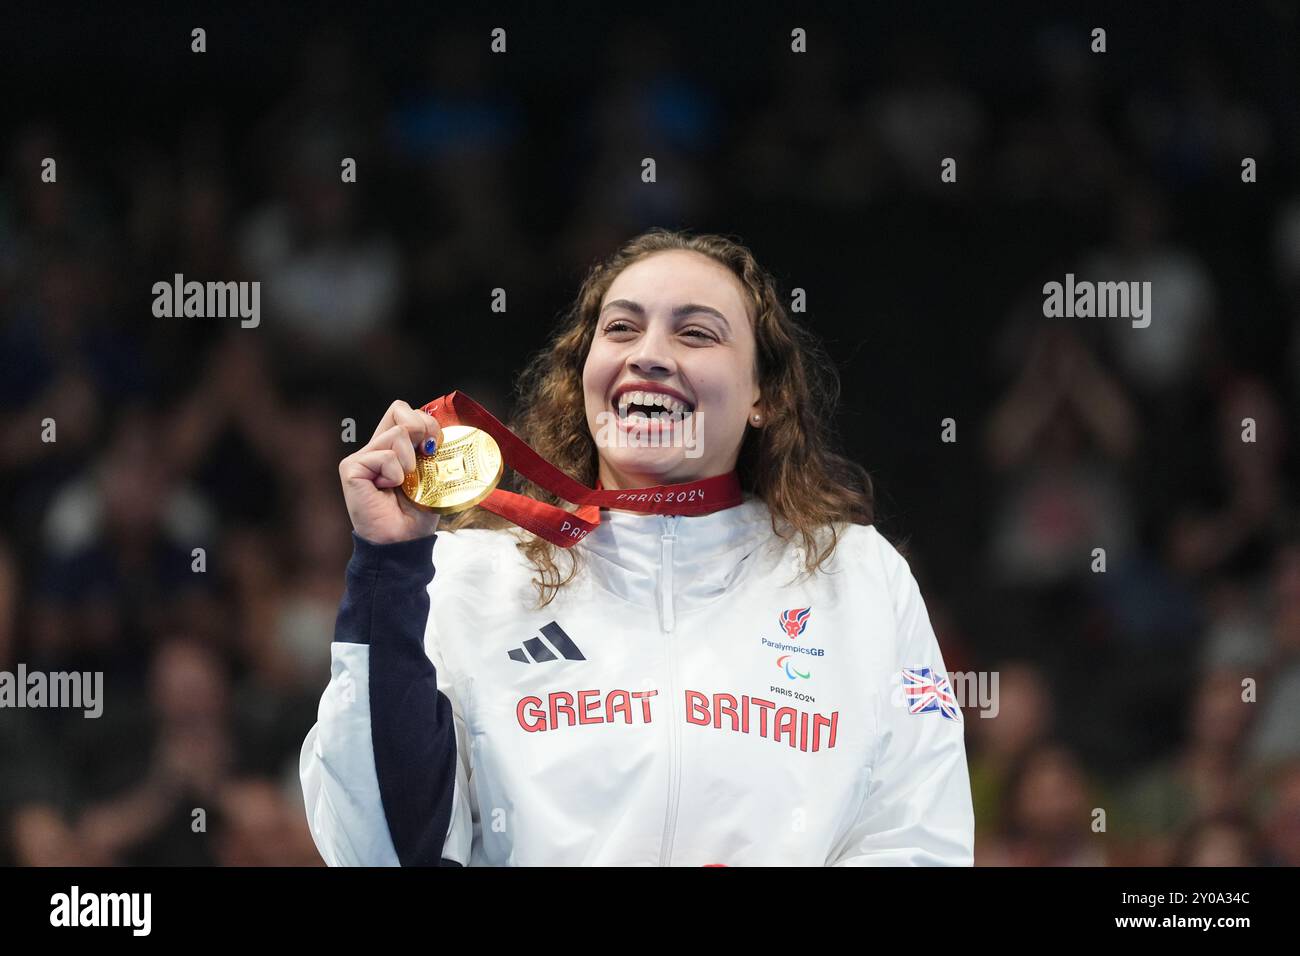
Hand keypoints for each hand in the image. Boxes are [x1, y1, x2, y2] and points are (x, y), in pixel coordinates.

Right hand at [339, 400, 442, 543]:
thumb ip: (431, 449)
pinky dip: (395, 475)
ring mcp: (361, 457)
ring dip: (410, 463)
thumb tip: (438, 427)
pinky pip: (385, 457)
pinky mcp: (351, 468)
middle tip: (424, 456)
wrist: (403, 541)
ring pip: (397, 435)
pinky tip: (386, 490)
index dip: (425, 421)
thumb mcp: (431, 475)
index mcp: (392, 447)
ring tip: (402, 484)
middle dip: (421, 429)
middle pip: (399, 409)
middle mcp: (375, 447)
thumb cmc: (416, 513)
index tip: (435, 445)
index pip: (404, 411)